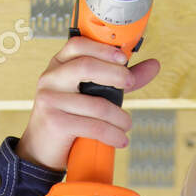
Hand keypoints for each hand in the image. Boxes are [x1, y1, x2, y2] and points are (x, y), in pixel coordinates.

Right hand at [16, 36, 160, 171]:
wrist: (42, 150)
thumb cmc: (69, 118)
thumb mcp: (91, 94)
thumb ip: (120, 79)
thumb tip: (154, 65)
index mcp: (59, 65)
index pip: (78, 45)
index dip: (103, 49)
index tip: (123, 58)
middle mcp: (50, 78)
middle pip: (86, 67)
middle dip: (114, 74)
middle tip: (130, 84)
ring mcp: (50, 100)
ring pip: (96, 104)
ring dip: (120, 118)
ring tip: (126, 125)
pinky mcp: (55, 122)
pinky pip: (92, 126)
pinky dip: (112, 135)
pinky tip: (120, 140)